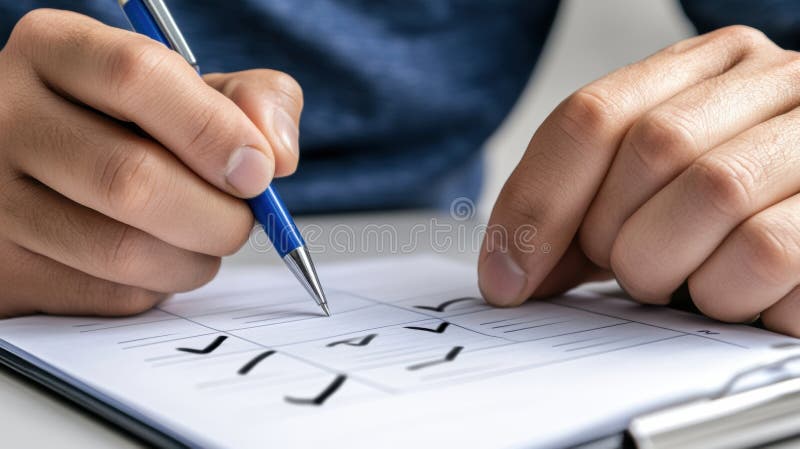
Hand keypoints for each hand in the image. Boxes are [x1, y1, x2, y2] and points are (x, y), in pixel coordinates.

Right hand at [0, 10, 302, 315]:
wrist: (44, 171)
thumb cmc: (130, 126)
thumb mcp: (189, 89)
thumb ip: (249, 101)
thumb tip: (273, 155)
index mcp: (57, 51)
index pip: (137, 77)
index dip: (214, 130)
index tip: (259, 171)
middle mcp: (8, 117)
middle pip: (132, 179)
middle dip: (218, 215)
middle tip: (242, 220)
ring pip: (121, 250)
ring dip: (194, 260)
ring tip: (204, 240)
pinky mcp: (5, 269)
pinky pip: (108, 295)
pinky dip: (159, 286)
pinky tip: (158, 260)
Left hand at [479, 26, 799, 336]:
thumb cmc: (734, 211)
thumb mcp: (648, 194)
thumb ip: (580, 213)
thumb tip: (509, 272)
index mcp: (710, 66)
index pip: (591, 116)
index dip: (536, 203)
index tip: (508, 274)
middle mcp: (775, 82)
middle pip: (652, 147)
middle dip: (616, 237)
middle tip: (630, 269)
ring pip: (715, 192)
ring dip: (673, 268)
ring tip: (687, 282)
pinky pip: (770, 253)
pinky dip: (733, 295)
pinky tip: (741, 293)